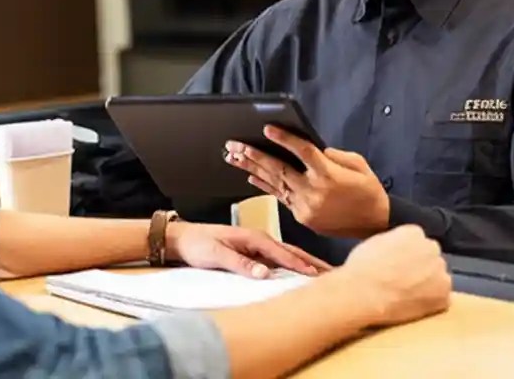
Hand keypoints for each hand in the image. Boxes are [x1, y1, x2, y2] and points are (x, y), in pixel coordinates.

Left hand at [165, 222, 332, 278]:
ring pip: (285, 256)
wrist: (181, 238)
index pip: (282, 253)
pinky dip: (290, 267)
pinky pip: (276, 261)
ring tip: (322, 274)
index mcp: (253, 238)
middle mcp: (258, 241)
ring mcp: (256, 247)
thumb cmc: (197, 244)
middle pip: (290, 252)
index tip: (317, 274)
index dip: (300, 264)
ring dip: (304, 264)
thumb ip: (240, 264)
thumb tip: (265, 273)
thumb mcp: (216, 254)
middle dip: (311, 262)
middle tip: (332, 272)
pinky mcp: (251, 255)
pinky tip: (297, 275)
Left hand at [225, 126, 389, 238]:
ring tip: (235, 157)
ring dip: (253, 169)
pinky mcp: (302, 217)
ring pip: (275, 184)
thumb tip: (312, 149)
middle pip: (279, 169)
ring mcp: (305, 207)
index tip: (267, 128)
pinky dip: (265, 186)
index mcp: (329, 176)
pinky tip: (251, 176)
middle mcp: (314, 192)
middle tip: (235, 144)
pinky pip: (280, 198)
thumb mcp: (359, 165)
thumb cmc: (368, 191)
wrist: (375, 223)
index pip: (303, 152)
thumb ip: (334, 155)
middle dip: (254, 155)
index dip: (284, 139)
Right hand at [340, 225, 451, 325]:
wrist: (364, 293)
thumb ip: (394, 242)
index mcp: (414, 232)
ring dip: (429, 285)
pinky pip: (441, 300)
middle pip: (431, 258)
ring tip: (408, 297)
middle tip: (405, 282)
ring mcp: (440, 272)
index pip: (418, 242)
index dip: (408, 256)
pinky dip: (431, 305)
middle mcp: (432, 248)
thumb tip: (398, 249)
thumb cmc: (362, 268)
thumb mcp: (375, 242)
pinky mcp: (444, 296)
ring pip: (438, 278)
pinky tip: (413, 308)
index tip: (399, 266)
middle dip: (422, 268)